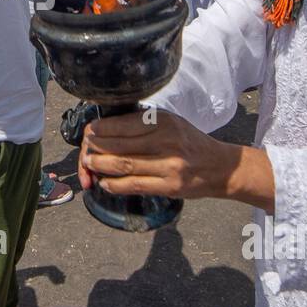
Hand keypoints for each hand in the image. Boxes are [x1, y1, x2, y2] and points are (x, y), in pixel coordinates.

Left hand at [78, 109, 222, 199]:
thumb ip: (145, 123)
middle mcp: (166, 140)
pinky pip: (134, 185)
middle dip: (95, 148)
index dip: (101, 129)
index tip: (90, 131)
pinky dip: (115, 185)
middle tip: (86, 150)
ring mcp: (169, 165)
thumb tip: (108, 127)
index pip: (123, 124)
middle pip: (119, 145)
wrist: (221, 167)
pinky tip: (105, 183)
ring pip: (123, 165)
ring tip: (89, 164)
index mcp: (164, 121)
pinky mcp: (170, 186)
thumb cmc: (190, 143)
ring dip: (100, 166)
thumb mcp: (172, 122)